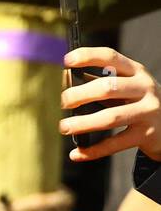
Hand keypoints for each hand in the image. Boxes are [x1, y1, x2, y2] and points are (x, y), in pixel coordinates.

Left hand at [60, 47, 160, 162]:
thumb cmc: (137, 100)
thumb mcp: (125, 85)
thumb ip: (98, 81)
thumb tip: (63, 81)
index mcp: (136, 71)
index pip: (110, 57)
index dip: (86, 56)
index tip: (65, 61)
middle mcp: (145, 88)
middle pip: (107, 87)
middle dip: (79, 94)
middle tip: (60, 102)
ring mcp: (149, 112)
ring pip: (111, 117)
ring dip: (83, 123)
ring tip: (63, 127)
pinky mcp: (147, 134)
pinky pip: (116, 143)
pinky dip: (94, 150)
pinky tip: (76, 154)